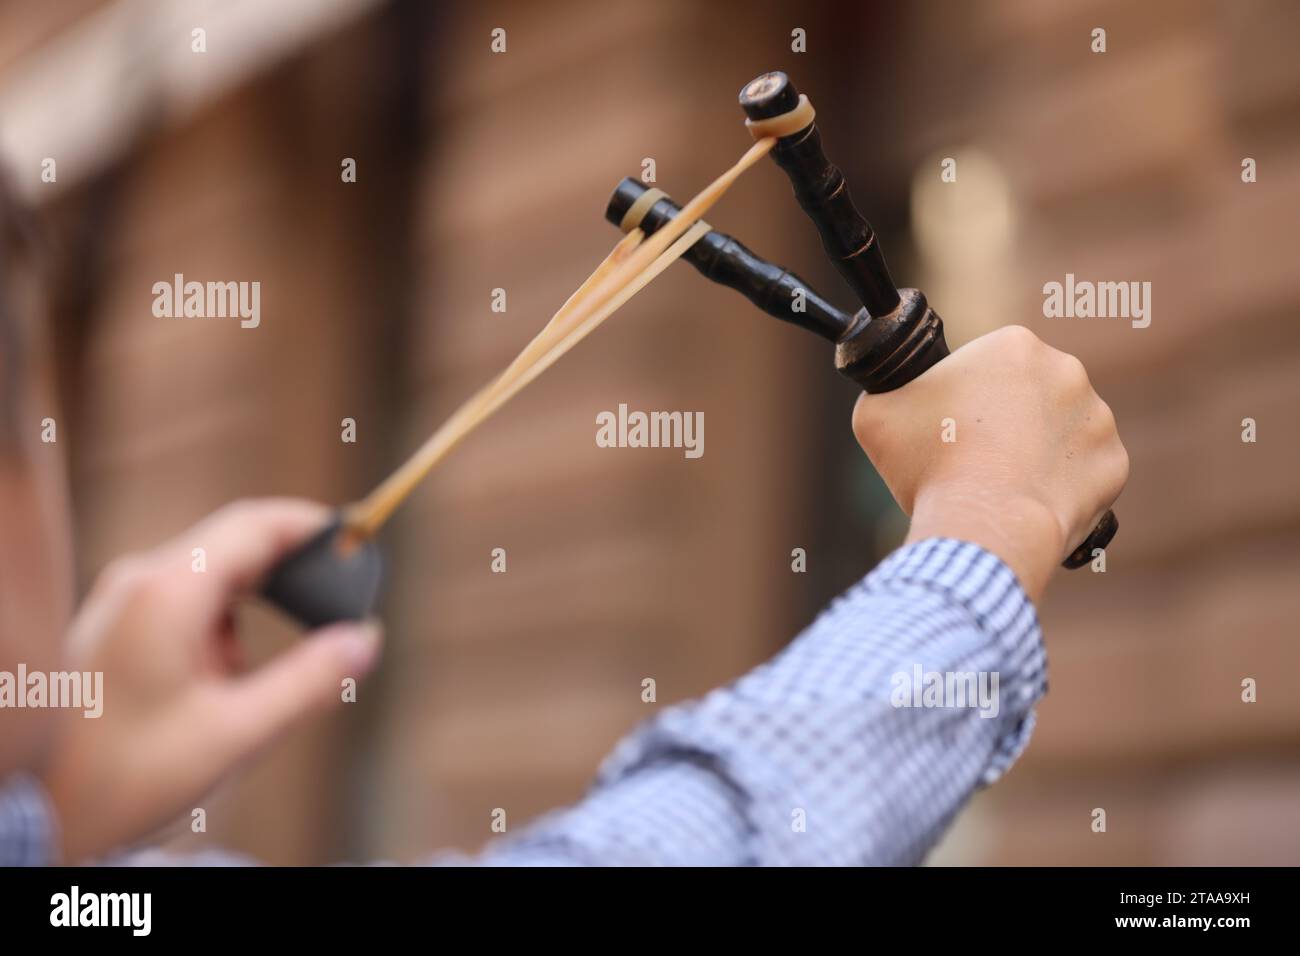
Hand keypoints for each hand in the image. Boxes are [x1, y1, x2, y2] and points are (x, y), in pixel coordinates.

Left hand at [40, 499, 382, 861]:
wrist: (33, 808)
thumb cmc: (124, 774)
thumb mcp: (234, 734)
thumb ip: (310, 682)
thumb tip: (366, 639)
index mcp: (169, 591)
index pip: (257, 524)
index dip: (314, 526)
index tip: (359, 540)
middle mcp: (142, 581)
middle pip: (237, 543)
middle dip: (293, 570)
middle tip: (339, 603)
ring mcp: (124, 601)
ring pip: (214, 577)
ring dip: (257, 608)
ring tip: (266, 675)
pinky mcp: (118, 625)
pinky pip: (188, 604)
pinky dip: (225, 629)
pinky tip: (225, 686)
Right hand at [852, 325, 1127, 600]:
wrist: (983, 526)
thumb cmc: (928, 465)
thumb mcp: (876, 412)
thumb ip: (890, 389)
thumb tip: (896, 394)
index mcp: (1014, 346)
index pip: (990, 363)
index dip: (965, 394)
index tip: (952, 425)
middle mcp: (1067, 370)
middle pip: (1031, 393)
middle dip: (1008, 419)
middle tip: (974, 456)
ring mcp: (1098, 418)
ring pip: (1061, 431)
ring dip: (1038, 450)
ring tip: (1003, 484)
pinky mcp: (1113, 464)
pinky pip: (1084, 472)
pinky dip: (1061, 486)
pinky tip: (1029, 501)